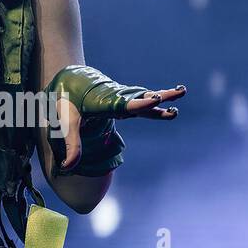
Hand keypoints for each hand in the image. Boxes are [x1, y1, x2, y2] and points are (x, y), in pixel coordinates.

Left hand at [55, 83, 184, 173]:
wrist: (70, 80)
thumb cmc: (67, 100)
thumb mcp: (66, 121)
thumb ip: (71, 144)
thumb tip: (67, 167)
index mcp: (102, 100)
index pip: (123, 103)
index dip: (139, 103)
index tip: (155, 99)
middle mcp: (116, 97)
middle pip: (140, 97)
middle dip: (158, 97)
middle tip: (178, 93)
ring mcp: (122, 98)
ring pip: (145, 98)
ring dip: (164, 97)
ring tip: (182, 93)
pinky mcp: (125, 102)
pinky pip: (143, 104)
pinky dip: (156, 105)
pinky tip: (170, 109)